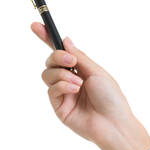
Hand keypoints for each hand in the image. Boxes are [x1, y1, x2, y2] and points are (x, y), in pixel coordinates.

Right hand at [31, 22, 149, 149]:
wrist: (114, 123)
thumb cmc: (111, 98)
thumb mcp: (96, 71)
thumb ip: (78, 57)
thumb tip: (65, 40)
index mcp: (80, 70)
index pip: (60, 52)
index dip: (47, 38)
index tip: (35, 25)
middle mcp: (69, 80)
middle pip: (50, 61)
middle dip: (57, 56)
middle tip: (70, 61)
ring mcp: (63, 94)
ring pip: (47, 74)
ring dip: (61, 74)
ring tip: (78, 83)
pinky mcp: (59, 107)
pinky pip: (51, 89)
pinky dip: (62, 86)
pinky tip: (75, 90)